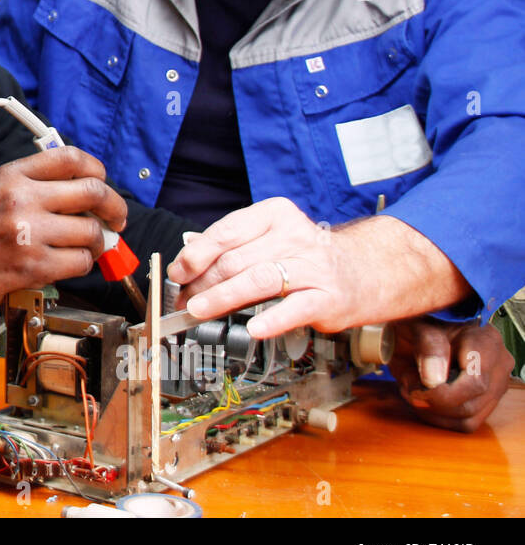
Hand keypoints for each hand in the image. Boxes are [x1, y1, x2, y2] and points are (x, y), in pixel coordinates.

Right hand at [0, 146, 126, 316]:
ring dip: (98, 242)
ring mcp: (28, 233)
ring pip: (90, 231)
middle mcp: (21, 199)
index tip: (102, 183)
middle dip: (114, 208)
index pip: (70, 158)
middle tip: (116, 219)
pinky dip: (83, 264)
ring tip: (89, 246)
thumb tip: (85, 188)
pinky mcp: (33, 265)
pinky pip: (80, 261)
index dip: (96, 169)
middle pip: (92, 192)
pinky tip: (70, 263)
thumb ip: (35, 182)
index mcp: (13, 175)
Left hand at [166, 198, 468, 338]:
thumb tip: (187, 263)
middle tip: (185, 301)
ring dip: (223, 297)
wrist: (366, 269)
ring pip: (258, 279)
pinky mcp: (328, 296)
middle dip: (203, 284)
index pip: (226, 232)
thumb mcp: (271, 238)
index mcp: (275, 215)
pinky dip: (272, 319)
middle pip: (236, 260)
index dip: (196, 255)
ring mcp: (312, 266)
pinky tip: (253, 328)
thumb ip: (233, 247)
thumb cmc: (307, 257)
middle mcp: (294, 236)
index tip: (178, 273)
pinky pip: (295, 308)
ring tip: (199, 311)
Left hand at [390, 319, 513, 431]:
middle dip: (431, 402)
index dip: (443, 394)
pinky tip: (423, 398)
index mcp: (486, 340)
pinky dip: (438, 417)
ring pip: (467, 418)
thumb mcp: (417, 325)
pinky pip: (465, 424)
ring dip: (431, 411)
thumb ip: (429, 347)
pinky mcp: (485, 401)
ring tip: (413, 387)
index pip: (475, 382)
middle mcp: (498, 364)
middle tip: (408, 385)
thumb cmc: (418, 323)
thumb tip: (435, 380)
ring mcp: (495, 385)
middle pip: (469, 405)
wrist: (415, 329)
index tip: (416, 389)